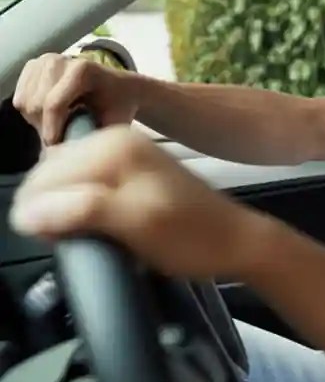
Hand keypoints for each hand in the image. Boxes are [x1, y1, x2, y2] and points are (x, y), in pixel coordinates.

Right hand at [9, 126, 274, 279]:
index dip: (39, 213)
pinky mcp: (132, 171)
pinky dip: (80, 208)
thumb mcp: (135, 225)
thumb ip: (82, 211)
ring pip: (65, 183)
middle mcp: (117, 141)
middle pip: (51, 177)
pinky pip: (84, 186)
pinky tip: (97, 226)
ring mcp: (125, 154)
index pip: (44, 176)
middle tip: (75, 239)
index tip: (57, 239)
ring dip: (64, 211)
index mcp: (113, 146)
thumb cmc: (194, 237)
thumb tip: (30, 213)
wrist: (237, 241)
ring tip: (89, 235)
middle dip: (50, 210)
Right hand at [12, 53, 140, 145]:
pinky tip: (48, 116)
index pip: (54, 104)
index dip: (51, 129)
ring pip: (24, 101)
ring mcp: (44, 60)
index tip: (56, 146)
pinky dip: (29, 111)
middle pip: (36, 103)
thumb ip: (95, 136)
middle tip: (59, 139)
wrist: (121, 88)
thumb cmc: (119, 108)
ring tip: (56, 127)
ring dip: (36, 120)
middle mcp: (61, 60)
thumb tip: (71, 156)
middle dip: (44, 127)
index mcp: (83, 70)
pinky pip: (20, 97)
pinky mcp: (33, 65)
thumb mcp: (115, 123)